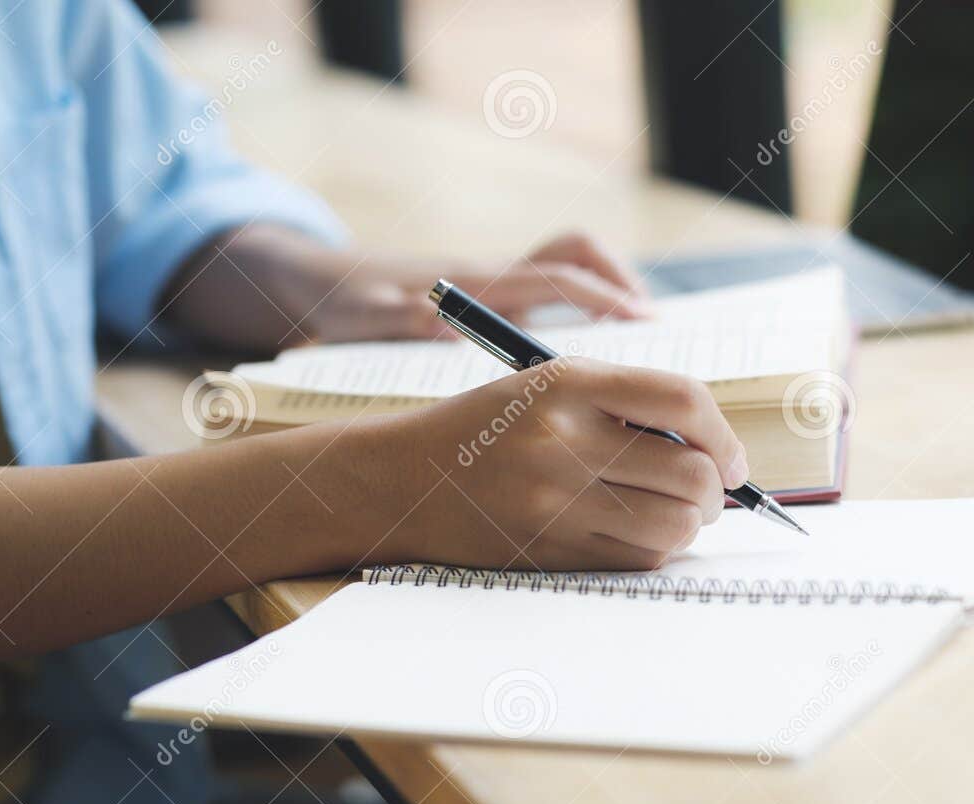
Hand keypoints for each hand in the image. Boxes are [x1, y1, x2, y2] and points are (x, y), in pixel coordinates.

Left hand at [307, 230, 651, 343]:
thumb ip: (393, 317)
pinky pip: (551, 306)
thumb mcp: (359, 316)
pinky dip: (581, 324)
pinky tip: (594, 374)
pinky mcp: (492, 308)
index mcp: (478, 282)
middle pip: (577, 258)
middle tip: (659, 332)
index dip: (607, 297)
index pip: (559, 277)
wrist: (313, 282)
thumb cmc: (340, 302)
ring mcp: (496, 292)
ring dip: (607, 301)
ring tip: (641, 354)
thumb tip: (431, 319)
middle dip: (622, 284)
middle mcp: (496, 279)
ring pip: (569, 278)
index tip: (647, 322)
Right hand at [332, 359, 746, 571]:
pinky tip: (635, 531)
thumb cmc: (491, 429)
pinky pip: (640, 558)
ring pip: (676, 524)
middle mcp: (562, 441)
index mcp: (567, 384)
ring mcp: (556, 502)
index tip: (731, 456)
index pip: (683, 399)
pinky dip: (655, 549)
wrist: (405, 479)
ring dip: (691, 522)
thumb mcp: (550, 386)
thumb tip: (718, 449)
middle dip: (716, 486)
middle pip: (691, 472)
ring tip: (674, 511)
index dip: (724, 433)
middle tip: (708, 489)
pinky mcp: (551, 550)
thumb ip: (628, 404)